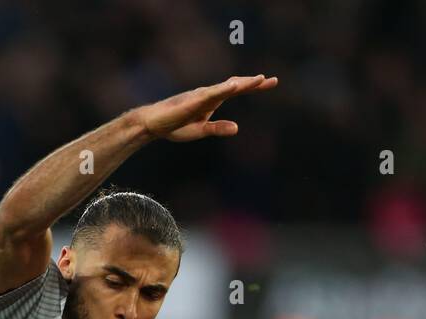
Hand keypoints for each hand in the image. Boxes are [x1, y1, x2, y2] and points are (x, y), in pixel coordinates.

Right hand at [134, 74, 277, 142]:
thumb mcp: (201, 130)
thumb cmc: (174, 126)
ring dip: (241, 84)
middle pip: (234, 85)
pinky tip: (232, 86)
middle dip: (254, 83)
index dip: (253, 86)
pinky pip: (209, 94)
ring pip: (225, 88)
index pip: (236, 90)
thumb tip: (237, 128)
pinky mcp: (192, 101)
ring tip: (259, 80)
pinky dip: (222, 89)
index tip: (271, 82)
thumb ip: (218, 128)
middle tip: (273, 80)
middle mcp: (208, 94)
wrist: (152, 124)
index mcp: (212, 100)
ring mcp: (200, 96)